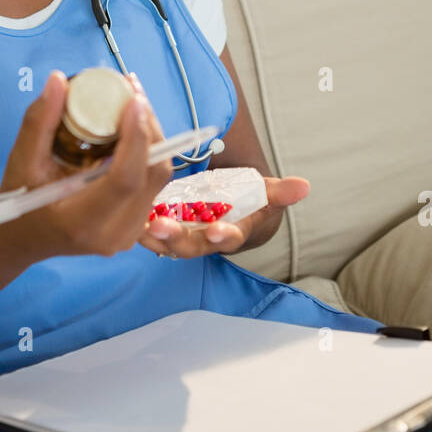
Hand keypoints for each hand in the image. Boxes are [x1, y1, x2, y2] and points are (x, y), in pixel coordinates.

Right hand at [0, 70, 173, 258]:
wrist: (24, 239)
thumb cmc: (19, 201)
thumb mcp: (22, 161)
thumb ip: (40, 121)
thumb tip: (59, 80)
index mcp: (82, 222)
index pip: (125, 179)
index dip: (136, 137)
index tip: (133, 100)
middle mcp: (114, 233)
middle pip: (152, 174)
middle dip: (148, 127)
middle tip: (132, 91)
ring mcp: (130, 233)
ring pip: (159, 175)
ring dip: (152, 135)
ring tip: (133, 101)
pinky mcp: (137, 224)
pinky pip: (154, 180)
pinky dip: (148, 149)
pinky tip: (133, 126)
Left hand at [138, 175, 309, 258]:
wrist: (226, 212)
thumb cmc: (246, 202)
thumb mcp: (263, 194)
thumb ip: (279, 192)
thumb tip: (305, 186)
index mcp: (230, 231)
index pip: (228, 238)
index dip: (223, 236)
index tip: (217, 229)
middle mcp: (204, 239)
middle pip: (190, 245)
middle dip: (176, 237)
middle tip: (160, 226)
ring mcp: (181, 235)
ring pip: (165, 242)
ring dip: (151, 235)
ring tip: (138, 224)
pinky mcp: (162, 227)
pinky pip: (148, 232)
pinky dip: (137, 227)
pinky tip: (125, 217)